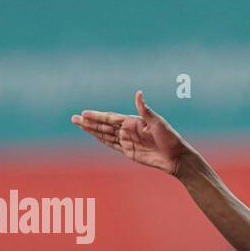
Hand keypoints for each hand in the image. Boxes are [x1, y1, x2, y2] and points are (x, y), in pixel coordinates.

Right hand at [71, 91, 186, 174]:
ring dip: (92, 130)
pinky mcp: (129, 152)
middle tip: (73, 119)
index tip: (84, 113)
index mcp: (133, 121)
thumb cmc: (170, 138)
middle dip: (89, 122)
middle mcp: (128, 130)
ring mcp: (128, 141)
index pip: (110, 118)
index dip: (97, 116)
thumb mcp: (158, 123)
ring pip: (105, 135)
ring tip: (79, 124)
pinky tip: (93, 135)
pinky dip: (101, 140)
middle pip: (104, 126)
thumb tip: (138, 93)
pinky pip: (112, 145)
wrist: (176, 157)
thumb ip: (145, 110)